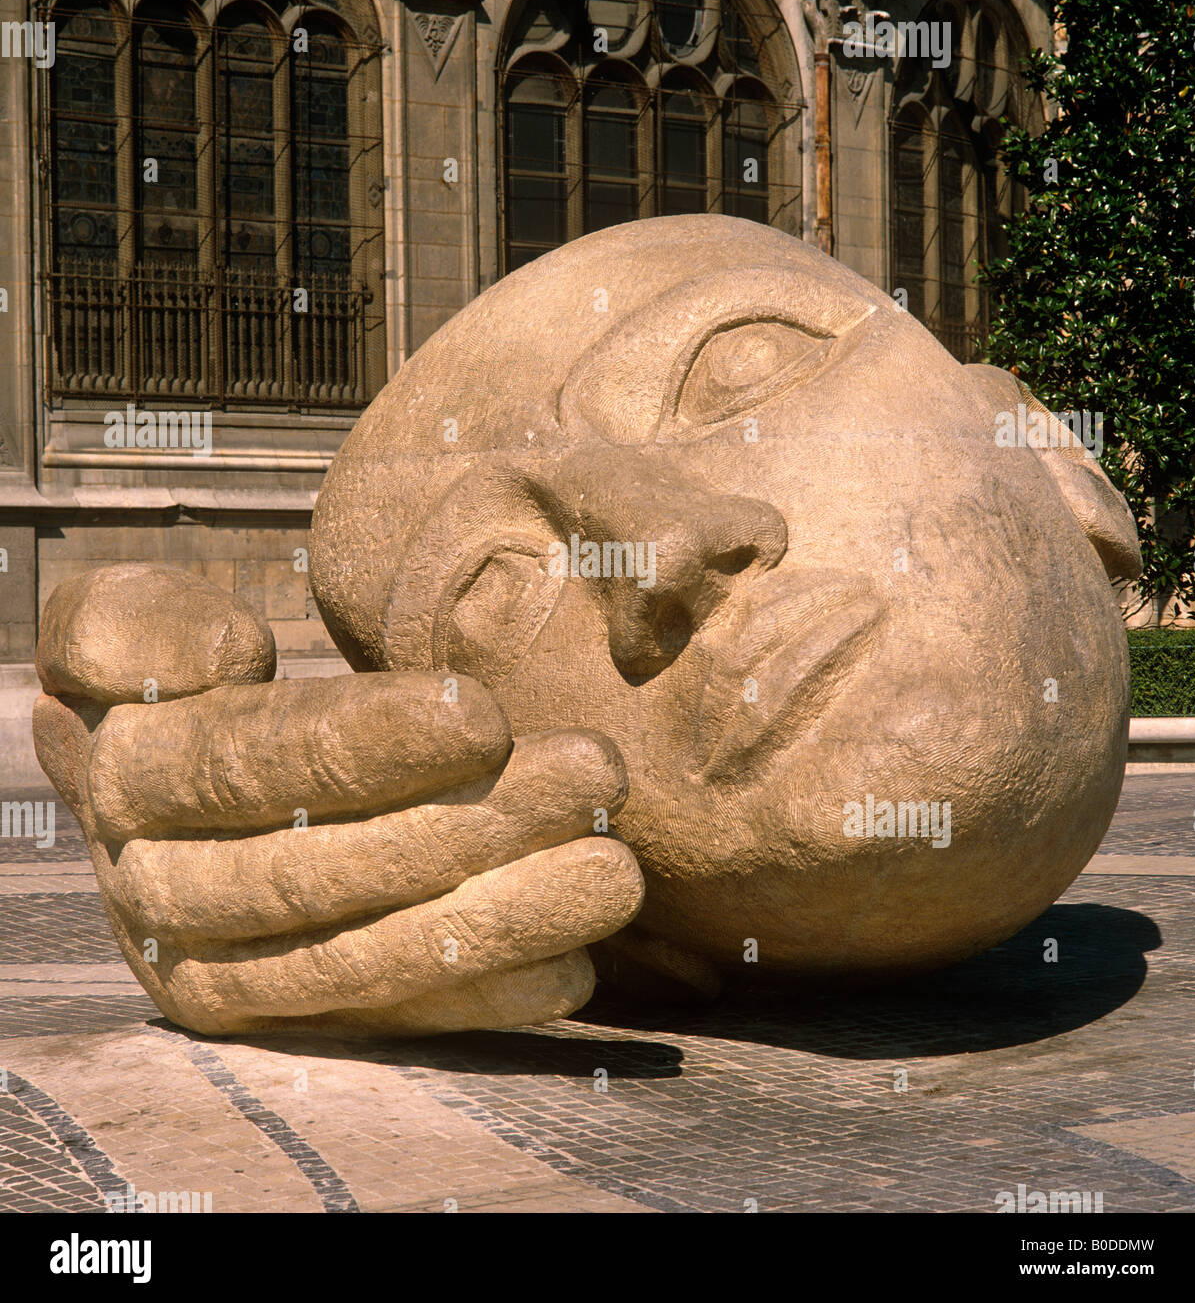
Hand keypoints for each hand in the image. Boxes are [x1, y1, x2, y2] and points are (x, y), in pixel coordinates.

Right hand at [32, 564, 642, 1036]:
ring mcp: (225, 974)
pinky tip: (571, 973)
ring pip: (364, 959)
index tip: (486, 714)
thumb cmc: (179, 677)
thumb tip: (224, 654)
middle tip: (596, 774)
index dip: (365, 743)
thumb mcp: (127, 623)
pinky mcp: (286, 1023)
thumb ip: (135, 624)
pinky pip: (386, 1023)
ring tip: (615, 873)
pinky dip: (478, 1003)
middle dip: (470, 825)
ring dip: (499, 921)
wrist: (162, 788)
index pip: (252, 765)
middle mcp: (160, 895)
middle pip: (325, 869)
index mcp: (127, 782)